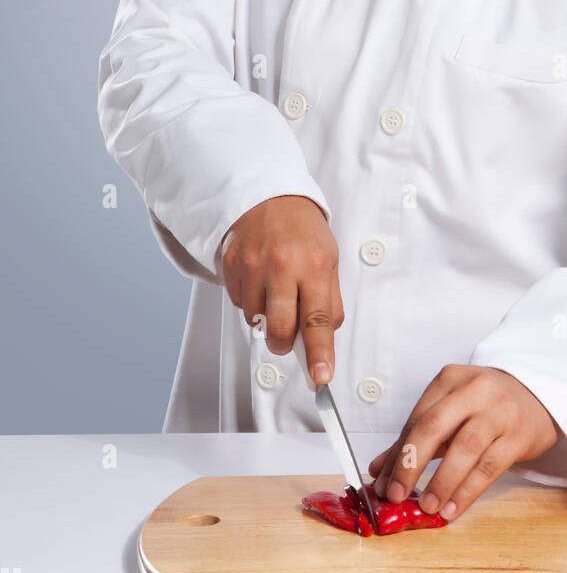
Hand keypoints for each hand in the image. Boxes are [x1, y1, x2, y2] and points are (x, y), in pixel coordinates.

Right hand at [220, 195, 343, 382]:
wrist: (268, 196)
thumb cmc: (302, 229)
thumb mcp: (329, 258)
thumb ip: (329, 301)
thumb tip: (324, 342)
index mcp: (313, 265)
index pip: (317, 320)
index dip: (319, 353)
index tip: (321, 377)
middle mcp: (282, 267)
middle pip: (278, 330)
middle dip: (283, 343)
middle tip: (286, 336)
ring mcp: (252, 267)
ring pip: (255, 321)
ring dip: (265, 317)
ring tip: (274, 289)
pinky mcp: (230, 266)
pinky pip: (239, 304)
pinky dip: (250, 301)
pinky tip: (259, 279)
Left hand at [367, 364, 558, 521]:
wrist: (537, 395)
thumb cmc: (485, 404)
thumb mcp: (449, 410)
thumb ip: (414, 438)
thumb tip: (379, 470)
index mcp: (450, 379)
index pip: (416, 418)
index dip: (397, 454)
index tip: (384, 483)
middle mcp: (474, 390)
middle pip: (434, 427)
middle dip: (411, 464)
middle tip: (396, 494)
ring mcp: (499, 412)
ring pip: (464, 448)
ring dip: (442, 482)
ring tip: (427, 506)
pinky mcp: (519, 436)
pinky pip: (490, 467)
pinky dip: (468, 491)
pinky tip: (453, 508)